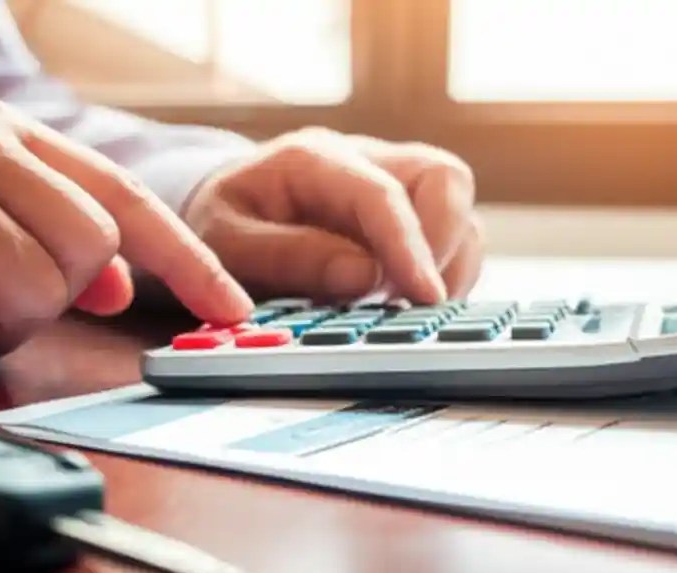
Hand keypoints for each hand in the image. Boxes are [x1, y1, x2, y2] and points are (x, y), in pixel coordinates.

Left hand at [182, 127, 482, 305]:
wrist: (218, 210)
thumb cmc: (220, 223)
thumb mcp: (227, 243)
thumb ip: (289, 257)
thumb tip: (364, 275)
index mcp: (314, 158)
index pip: (381, 194)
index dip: (409, 246)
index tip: (424, 295)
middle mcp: (364, 159)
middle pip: (445, 178)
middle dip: (445, 244)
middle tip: (417, 302)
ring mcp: (391, 182)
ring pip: (459, 209)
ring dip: (450, 265)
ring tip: (408, 310)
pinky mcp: (406, 212)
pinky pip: (451, 236)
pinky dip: (444, 273)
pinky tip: (406, 304)